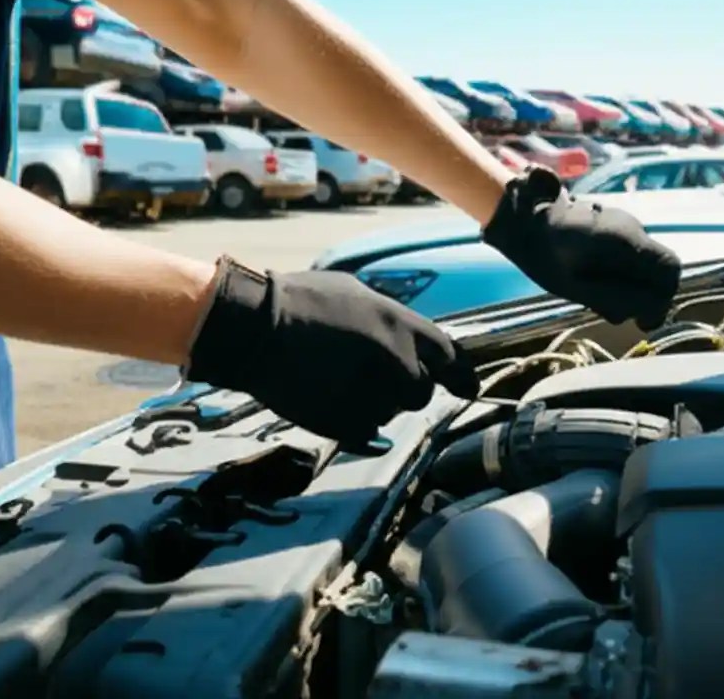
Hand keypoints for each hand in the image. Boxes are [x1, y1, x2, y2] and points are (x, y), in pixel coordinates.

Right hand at [184, 259, 478, 444]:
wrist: (253, 330)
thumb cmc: (299, 300)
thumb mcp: (355, 293)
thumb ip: (388, 319)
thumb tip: (404, 338)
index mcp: (400, 325)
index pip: (449, 355)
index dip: (461, 374)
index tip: (469, 388)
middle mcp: (396, 362)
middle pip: (421, 391)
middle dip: (406, 388)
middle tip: (373, 376)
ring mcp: (373, 395)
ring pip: (390, 412)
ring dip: (375, 402)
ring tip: (336, 378)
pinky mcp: (347, 424)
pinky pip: (364, 430)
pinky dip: (352, 419)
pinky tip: (326, 396)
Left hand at [482, 167, 680, 329]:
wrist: (522, 220)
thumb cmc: (544, 256)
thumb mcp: (580, 288)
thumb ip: (620, 299)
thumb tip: (651, 314)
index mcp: (626, 240)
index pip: (670, 269)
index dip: (663, 297)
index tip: (641, 320)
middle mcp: (632, 227)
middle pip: (658, 270)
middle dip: (641, 296)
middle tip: (606, 307)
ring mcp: (625, 223)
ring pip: (644, 265)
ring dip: (627, 288)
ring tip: (591, 293)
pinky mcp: (615, 225)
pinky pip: (630, 257)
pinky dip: (619, 275)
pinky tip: (591, 279)